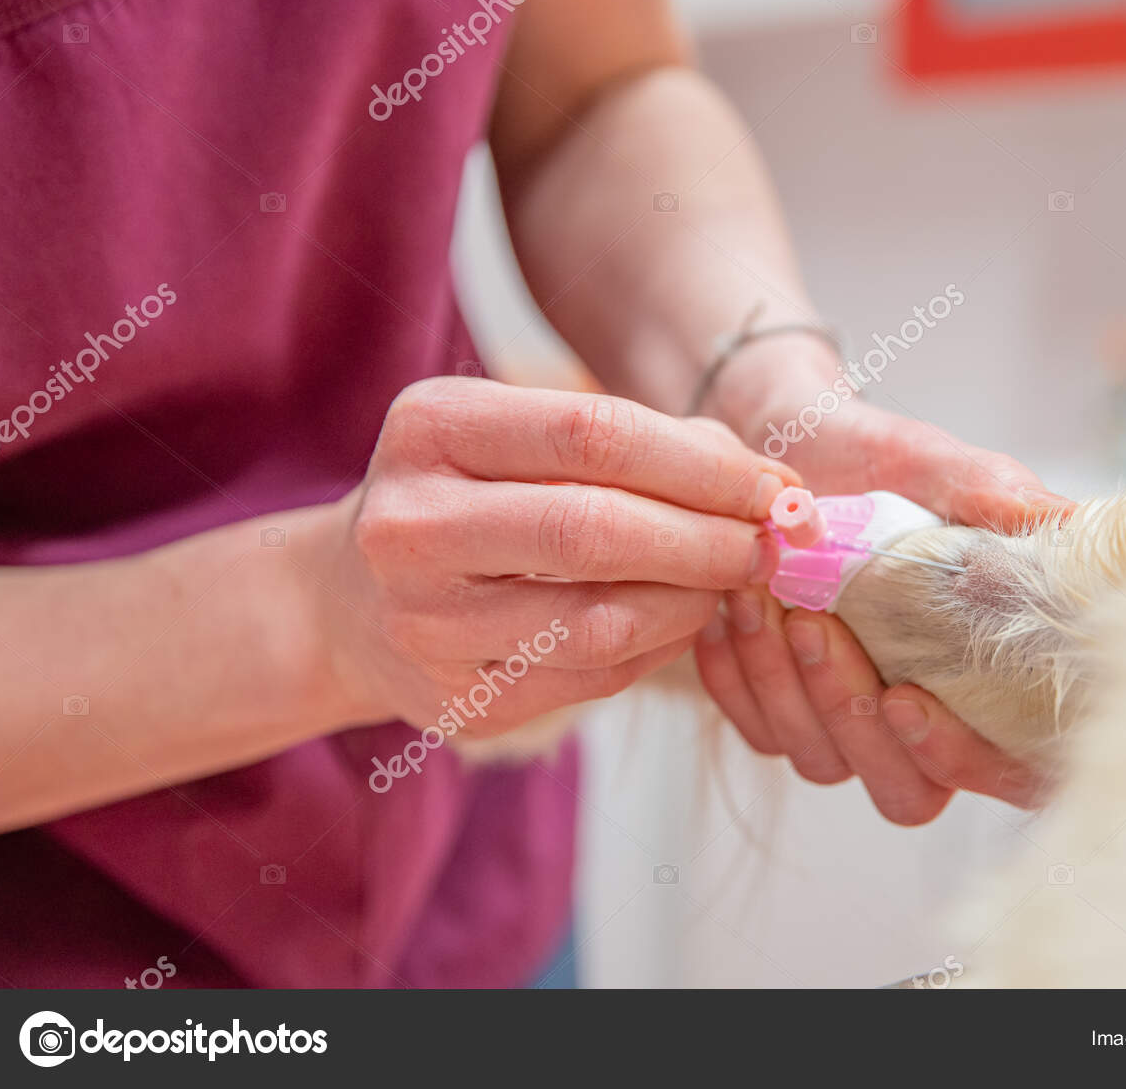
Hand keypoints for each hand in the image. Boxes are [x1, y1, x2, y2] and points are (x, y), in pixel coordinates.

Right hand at [313, 378, 797, 737]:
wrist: (350, 598)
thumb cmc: (469, 495)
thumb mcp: (522, 436)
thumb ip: (641, 443)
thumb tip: (772, 486)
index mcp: (430, 427)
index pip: (593, 434)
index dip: (703, 464)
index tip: (776, 485)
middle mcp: (409, 524)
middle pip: (595, 530)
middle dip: (709, 538)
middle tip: (772, 542)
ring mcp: (424, 622)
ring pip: (600, 621)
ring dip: (694, 601)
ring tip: (730, 579)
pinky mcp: (454, 698)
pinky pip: (591, 678)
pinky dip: (658, 647)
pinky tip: (680, 619)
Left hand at [695, 395, 1073, 824]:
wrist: (784, 444)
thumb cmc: (874, 460)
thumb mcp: (933, 466)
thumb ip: (998, 498)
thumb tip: (1076, 522)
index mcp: (986, 672)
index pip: (1007, 770)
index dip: (965, 759)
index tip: (906, 698)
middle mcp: (922, 717)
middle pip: (906, 792)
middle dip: (851, 715)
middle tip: (813, 626)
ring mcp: (845, 725)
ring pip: (821, 760)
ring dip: (786, 686)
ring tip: (763, 596)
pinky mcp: (777, 714)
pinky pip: (758, 729)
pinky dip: (739, 675)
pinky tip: (732, 609)